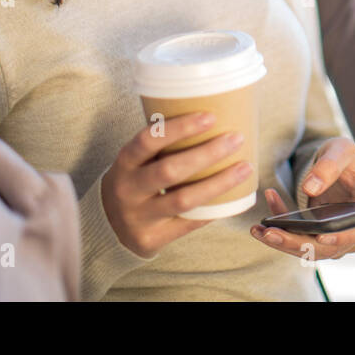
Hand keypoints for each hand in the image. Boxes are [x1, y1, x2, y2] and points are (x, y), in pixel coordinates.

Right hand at [101, 112, 252, 257]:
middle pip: (170, 170)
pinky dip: (214, 210)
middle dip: (207, 154)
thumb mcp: (138, 160)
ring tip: (245, 167)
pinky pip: (189, 223)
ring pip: (184, 199)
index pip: (148, 140)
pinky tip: (236, 199)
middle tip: (236, 139)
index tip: (210, 116)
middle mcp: (127, 189)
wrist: (109, 225)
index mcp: (125, 162)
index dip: (179, 128)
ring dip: (219, 183)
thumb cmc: (137, 180)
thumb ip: (164, 144)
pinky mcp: (150, 239)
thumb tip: (216, 115)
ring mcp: (138, 216)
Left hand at [250, 137, 354, 260]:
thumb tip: (310, 188)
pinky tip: (265, 212)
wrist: (334, 165)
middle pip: (328, 247)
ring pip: (308, 250)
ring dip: (282, 242)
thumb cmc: (344, 157)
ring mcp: (335, 239)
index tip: (322, 237)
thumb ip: (329, 165)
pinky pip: (297, 240)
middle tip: (270, 233)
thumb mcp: (341, 150)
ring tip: (259, 229)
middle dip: (297, 243)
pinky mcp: (315, 239)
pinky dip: (280, 229)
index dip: (344, 238)